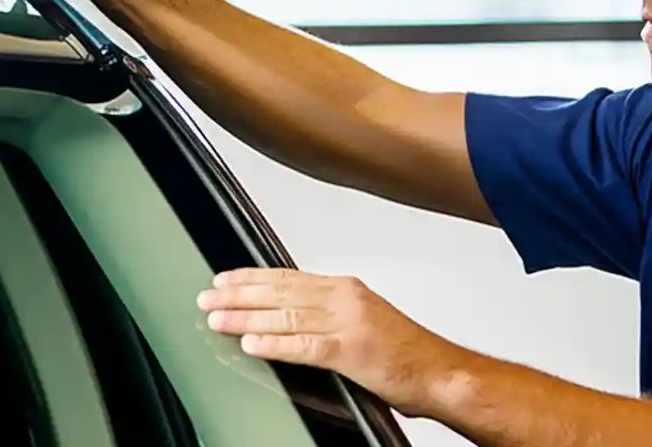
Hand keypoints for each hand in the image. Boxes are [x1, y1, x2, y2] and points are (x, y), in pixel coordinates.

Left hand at [197, 267, 461, 417]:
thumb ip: (330, 313)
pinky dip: (274, 342)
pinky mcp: (350, 352)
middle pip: (280, 291)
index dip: (252, 277)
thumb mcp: (365, 319)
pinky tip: (251, 342)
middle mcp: (344, 299)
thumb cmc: (407, 352)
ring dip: (244, 316)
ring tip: (217, 318)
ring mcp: (347, 324)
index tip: (226, 279)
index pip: (288, 277)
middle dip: (239, 293)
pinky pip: (303, 346)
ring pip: (284, 314)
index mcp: (346, 289)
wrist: (443, 373)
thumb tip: (293, 314)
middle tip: (208, 296)